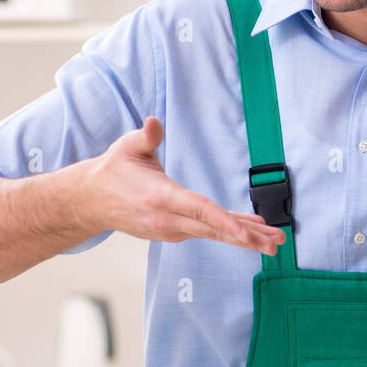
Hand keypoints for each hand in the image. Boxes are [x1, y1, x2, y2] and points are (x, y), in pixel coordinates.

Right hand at [82, 116, 285, 253]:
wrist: (90, 201)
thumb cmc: (113, 169)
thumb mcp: (127, 147)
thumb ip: (145, 136)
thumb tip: (153, 122)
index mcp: (161, 197)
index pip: (199, 210)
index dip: (225, 221)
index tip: (247, 233)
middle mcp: (167, 220)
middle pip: (214, 229)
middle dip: (247, 237)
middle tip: (276, 243)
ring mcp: (170, 230)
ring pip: (213, 234)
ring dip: (245, 238)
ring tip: (274, 243)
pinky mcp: (172, 233)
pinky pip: (206, 232)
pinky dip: (229, 232)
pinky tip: (251, 232)